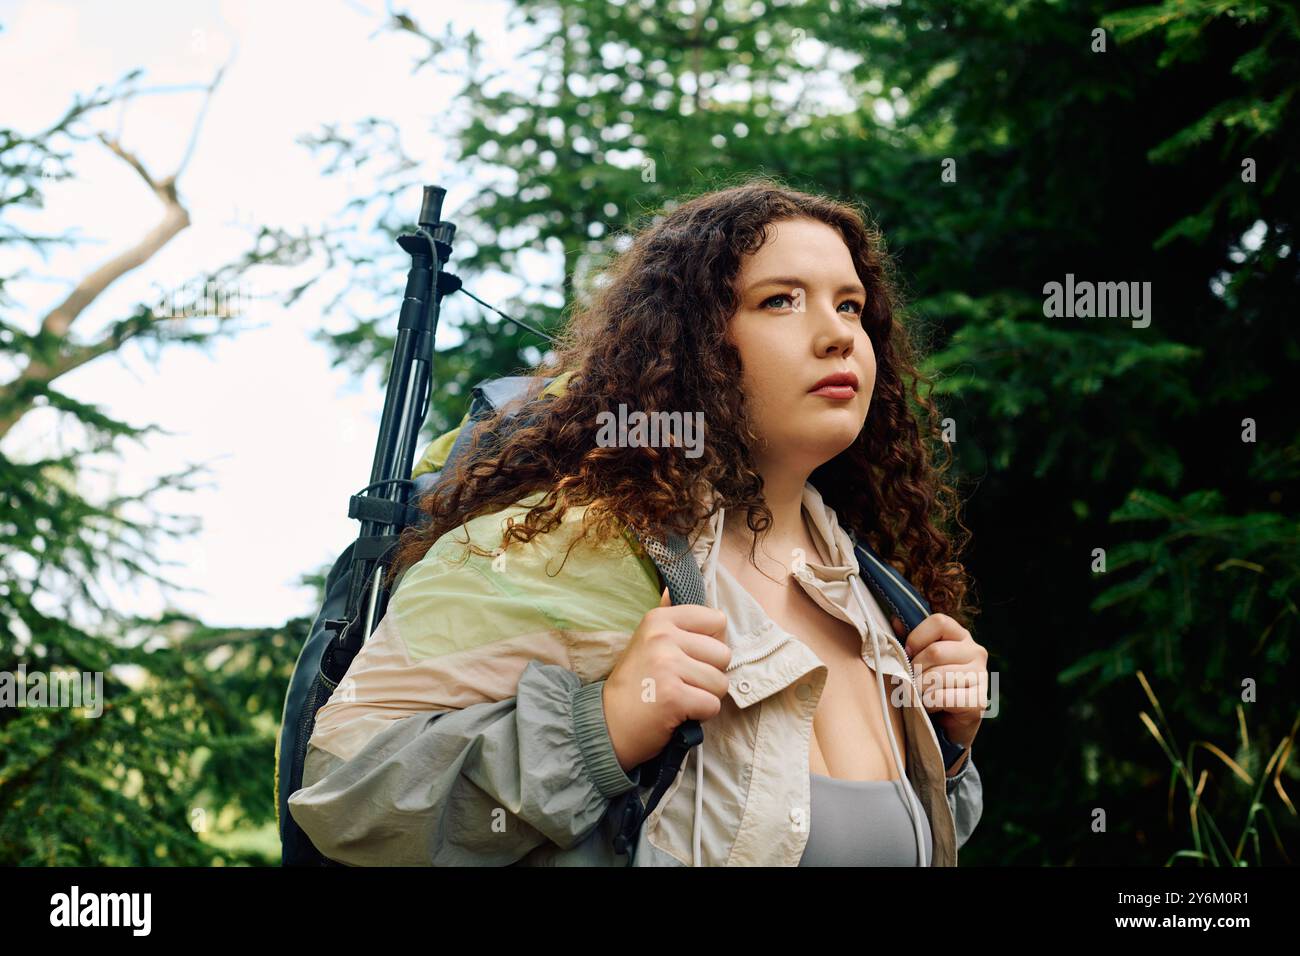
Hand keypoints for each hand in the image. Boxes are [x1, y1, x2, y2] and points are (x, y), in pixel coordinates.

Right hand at [602, 587, 730, 772]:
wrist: (608, 724)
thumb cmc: (634, 684)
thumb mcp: (645, 641)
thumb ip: (667, 618)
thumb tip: (670, 588)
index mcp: (659, 619)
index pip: (717, 620)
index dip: (710, 644)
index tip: (688, 657)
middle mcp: (663, 637)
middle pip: (723, 654)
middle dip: (709, 675)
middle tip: (682, 682)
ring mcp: (668, 666)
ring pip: (721, 683)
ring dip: (705, 697)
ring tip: (679, 697)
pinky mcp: (674, 696)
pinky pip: (712, 705)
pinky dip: (700, 715)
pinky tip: (678, 713)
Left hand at [902, 613, 986, 750]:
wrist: (948, 723)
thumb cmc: (930, 684)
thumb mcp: (919, 658)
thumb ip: (909, 640)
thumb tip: (895, 620)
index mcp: (961, 636)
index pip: (939, 622)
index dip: (917, 637)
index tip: (908, 653)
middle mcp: (976, 652)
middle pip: (935, 651)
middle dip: (915, 669)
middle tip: (912, 681)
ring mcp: (981, 676)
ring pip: (937, 676)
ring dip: (920, 689)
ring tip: (922, 695)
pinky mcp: (978, 700)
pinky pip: (941, 697)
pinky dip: (928, 704)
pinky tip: (931, 707)